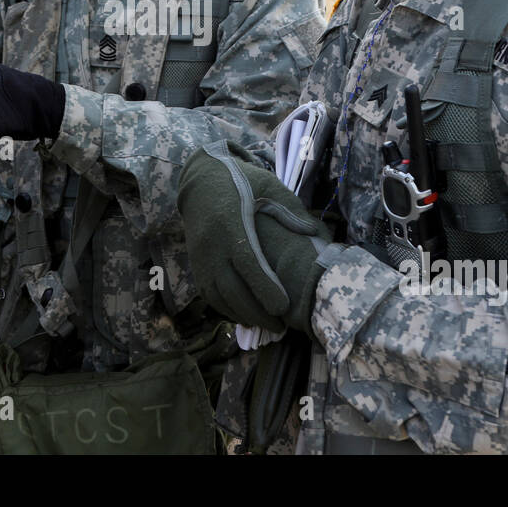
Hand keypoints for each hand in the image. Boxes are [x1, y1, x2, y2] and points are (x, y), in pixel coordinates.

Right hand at [178, 141, 333, 332]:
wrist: (199, 178)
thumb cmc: (239, 181)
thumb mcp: (266, 184)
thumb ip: (288, 208)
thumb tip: (312, 232)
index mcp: (231, 223)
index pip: (247, 263)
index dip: (264, 288)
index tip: (283, 307)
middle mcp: (212, 244)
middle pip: (232, 288)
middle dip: (257, 312)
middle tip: (281, 328)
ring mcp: (200, 256)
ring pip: (218, 297)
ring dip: (242, 315)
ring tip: (266, 326)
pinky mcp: (195, 263)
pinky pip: (208, 294)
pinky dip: (226, 309)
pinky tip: (245, 315)